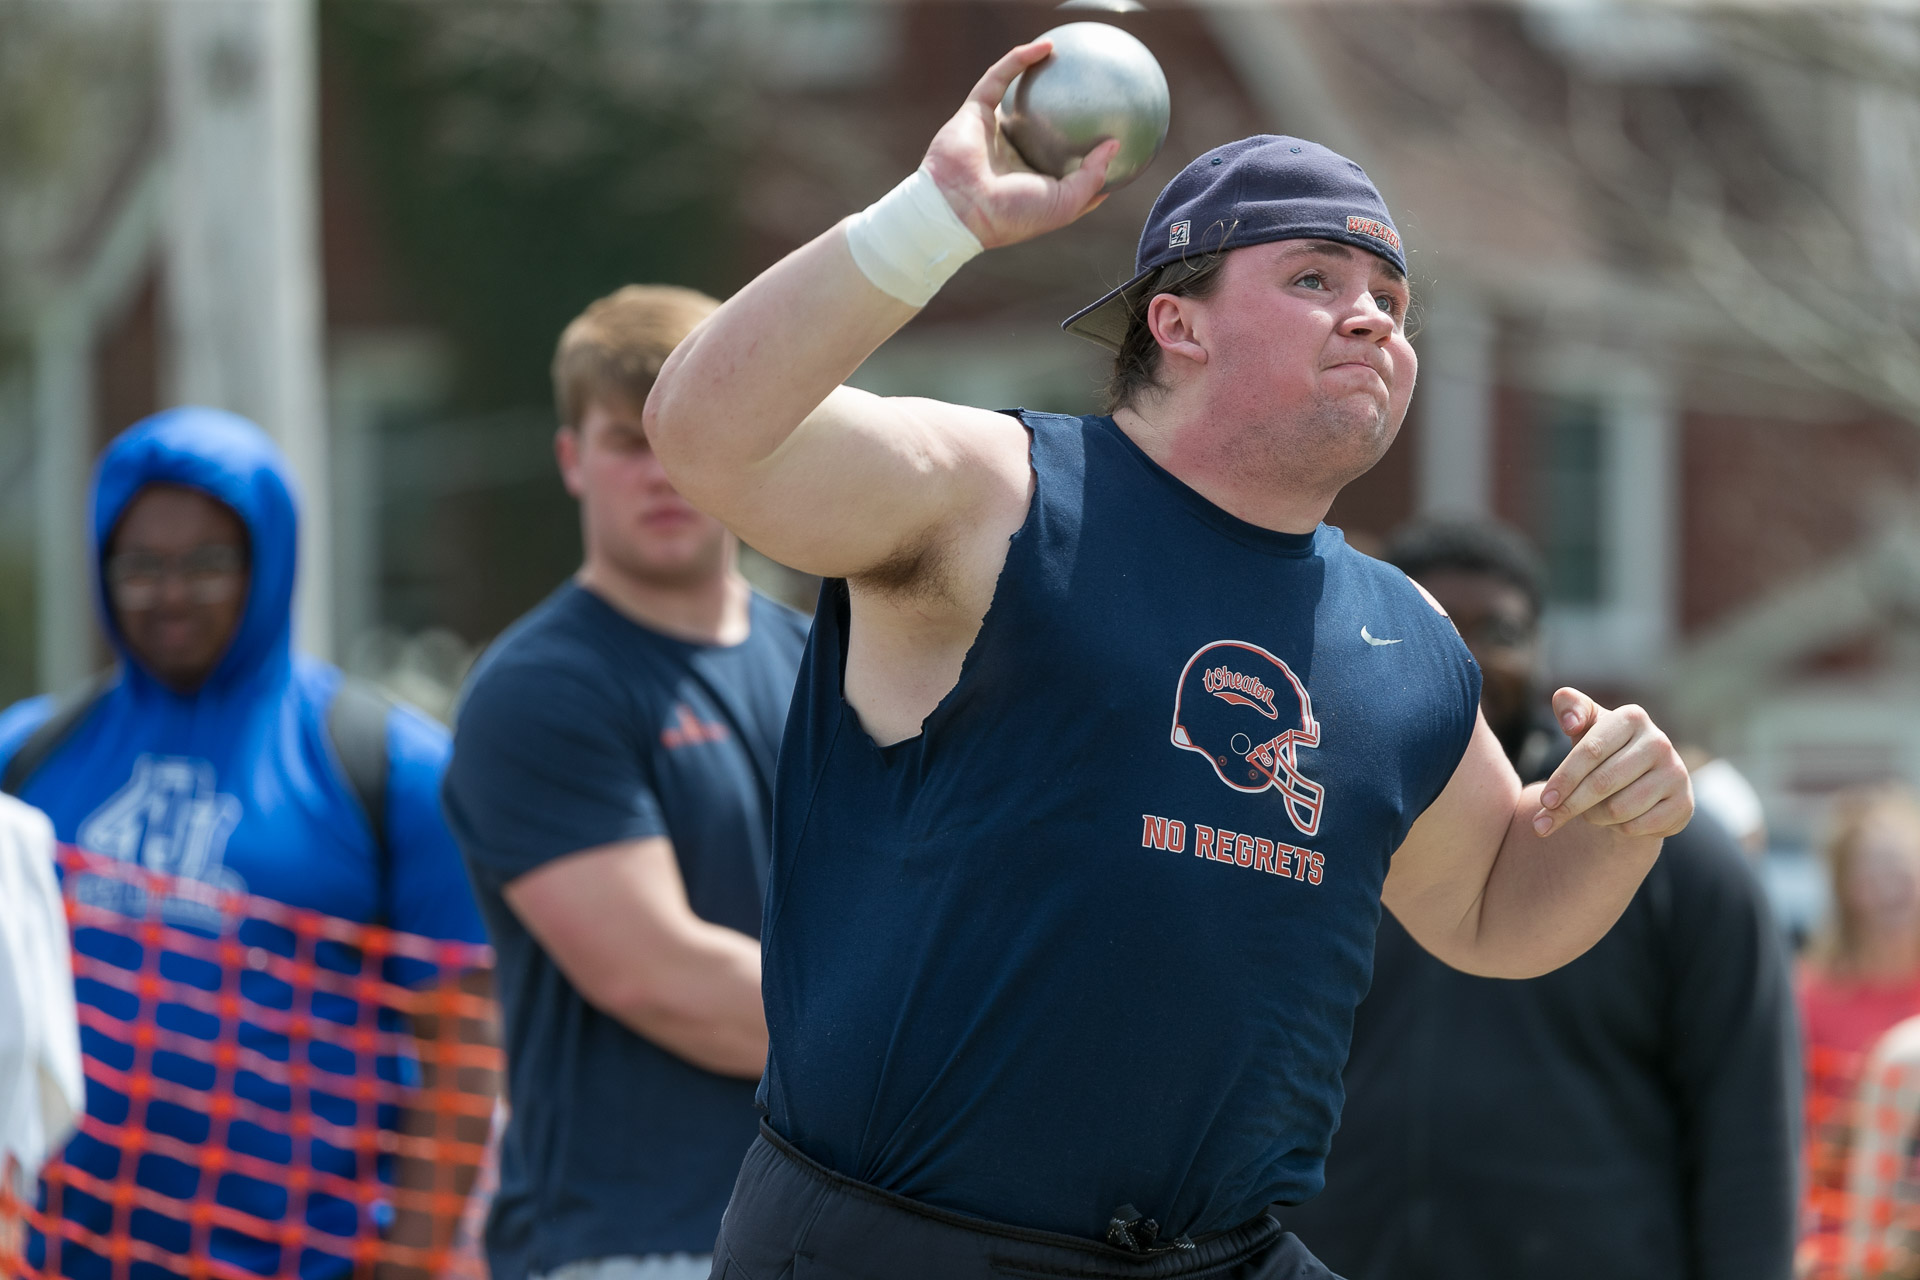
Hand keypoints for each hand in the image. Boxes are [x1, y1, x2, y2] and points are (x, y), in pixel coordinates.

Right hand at [922, 41, 1120, 248]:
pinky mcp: (975, 111)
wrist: (960, 208)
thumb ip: (1092, 176)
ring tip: (1067, 58)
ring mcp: (993, 132)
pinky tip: (1046, 46)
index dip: (1085, 155)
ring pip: (1017, 96)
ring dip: (1037, 73)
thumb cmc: (1013, 214)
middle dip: (1062, 109)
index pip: (1061, 165)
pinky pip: (999, 77)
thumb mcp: (1065, 204)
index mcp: (1031, 181)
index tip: (1113, 140)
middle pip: (1041, 126)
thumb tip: (1114, 145)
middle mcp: (1012, 155)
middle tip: (1092, 94)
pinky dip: (1019, 60)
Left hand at [1531, 689, 1691, 839]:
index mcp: (1632, 718)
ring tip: (1590, 811)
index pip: (1590, 751)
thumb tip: (1571, 722)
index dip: (1564, 778)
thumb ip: (1570, 708)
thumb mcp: (1586, 725)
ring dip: (1594, 817)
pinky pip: (1636, 826)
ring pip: (1618, 809)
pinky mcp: (1684, 804)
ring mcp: (1676, 774)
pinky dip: (1617, 828)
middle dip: (1570, 805)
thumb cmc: (1603, 750)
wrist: (1641, 780)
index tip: (1544, 800)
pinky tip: (1616, 819)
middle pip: (1602, 783)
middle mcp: (1659, 742)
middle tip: (1547, 820)